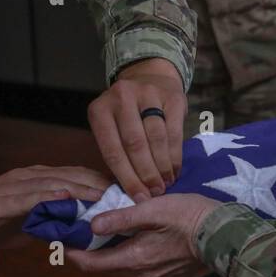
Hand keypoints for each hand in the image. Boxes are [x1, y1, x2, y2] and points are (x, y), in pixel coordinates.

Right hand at [0, 165, 111, 253]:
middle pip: (68, 175)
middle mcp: (27, 177)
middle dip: (96, 183)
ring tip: (102, 194)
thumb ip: (51, 220)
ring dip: (78, 188)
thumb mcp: (27, 222)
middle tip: (121, 192)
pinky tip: (63, 198)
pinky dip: (46, 196)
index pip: (74, 176)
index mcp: (36, 179)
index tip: (122, 190)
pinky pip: (25, 198)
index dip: (98, 181)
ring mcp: (12, 187)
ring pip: (51, 183)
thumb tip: (79, 227)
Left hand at [68, 193, 219, 276]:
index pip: (90, 264)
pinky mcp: (160, 268)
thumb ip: (121, 218)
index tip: (60, 236)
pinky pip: (132, 261)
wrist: (224, 233)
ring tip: (95, 225)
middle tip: (74, 225)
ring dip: (103, 248)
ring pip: (116, 263)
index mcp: (133, 258)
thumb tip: (92, 224)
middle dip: (84, 248)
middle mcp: (138, 272)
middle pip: (101, 265)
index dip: (70, 252)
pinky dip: (120, 248)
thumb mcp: (154, 210)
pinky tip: (122, 230)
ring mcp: (150, 273)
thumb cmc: (190, 217)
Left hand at [88, 57, 186, 200]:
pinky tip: (174, 170)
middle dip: (145, 174)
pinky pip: (174, 131)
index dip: (126, 177)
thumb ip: (116, 153)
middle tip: (154, 194)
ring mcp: (148, 93)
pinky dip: (175, 155)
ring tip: (165, 184)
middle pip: (134, 144)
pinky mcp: (171, 96)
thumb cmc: (126, 115)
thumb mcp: (111, 127)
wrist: (150, 78)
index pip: (112, 150)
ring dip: (161, 166)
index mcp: (100, 110)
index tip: (137, 198)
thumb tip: (127, 192)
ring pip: (156, 138)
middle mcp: (121, 97)